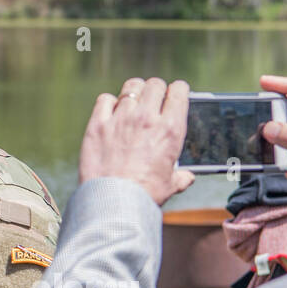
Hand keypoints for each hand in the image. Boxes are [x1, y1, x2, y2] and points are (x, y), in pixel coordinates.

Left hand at [79, 76, 195, 205]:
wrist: (115, 203)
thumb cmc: (145, 196)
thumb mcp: (170, 186)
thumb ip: (181, 178)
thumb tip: (188, 178)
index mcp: (170, 130)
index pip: (179, 91)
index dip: (178, 91)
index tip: (175, 95)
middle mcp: (147, 118)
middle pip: (155, 84)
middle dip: (156, 90)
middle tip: (153, 101)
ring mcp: (121, 119)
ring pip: (131, 87)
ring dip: (134, 93)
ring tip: (132, 103)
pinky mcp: (98, 124)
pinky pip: (105, 99)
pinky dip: (109, 103)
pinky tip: (110, 113)